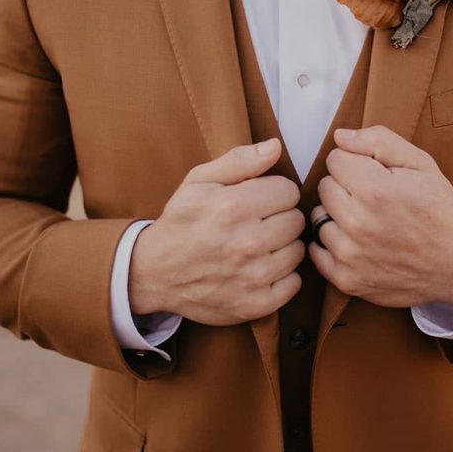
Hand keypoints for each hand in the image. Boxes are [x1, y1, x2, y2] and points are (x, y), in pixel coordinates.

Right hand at [129, 138, 304, 324]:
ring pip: (298, 251)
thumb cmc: (181, 222)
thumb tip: (275, 147)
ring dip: (282, 247)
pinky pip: (294, 284)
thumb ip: (239, 160)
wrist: (155, 273)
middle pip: (296, 220)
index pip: (289, 191)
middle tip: (257, 224)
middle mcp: (246, 243)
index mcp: (233, 207)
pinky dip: (282, 277)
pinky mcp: (255, 304)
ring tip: (258, 246)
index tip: (259, 200)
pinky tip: (261, 268)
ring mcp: (252, 277)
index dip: (274, 192)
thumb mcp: (199, 181)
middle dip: (279, 218)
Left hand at [308, 126, 452, 308]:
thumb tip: (339, 137)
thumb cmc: (438, 210)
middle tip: (373, 199)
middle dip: (345, 187)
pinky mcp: (346, 279)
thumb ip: (378, 141)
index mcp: (375, 190)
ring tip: (367, 222)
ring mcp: (350, 255)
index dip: (356, 163)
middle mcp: (358, 224)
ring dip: (336, 216)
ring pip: (318, 217)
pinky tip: (356, 243)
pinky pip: (315, 251)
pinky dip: (330, 245)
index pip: (335, 159)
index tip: (374, 175)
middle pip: (324, 186)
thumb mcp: (421, 164)